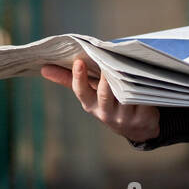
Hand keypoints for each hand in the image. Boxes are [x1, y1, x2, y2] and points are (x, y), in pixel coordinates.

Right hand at [40, 58, 160, 142]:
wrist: (137, 128)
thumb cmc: (110, 103)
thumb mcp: (91, 95)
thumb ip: (70, 80)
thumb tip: (44, 68)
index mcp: (91, 105)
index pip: (82, 91)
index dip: (79, 77)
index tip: (79, 61)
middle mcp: (106, 113)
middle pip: (104, 94)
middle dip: (105, 80)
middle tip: (107, 63)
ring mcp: (125, 117)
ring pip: (125, 98)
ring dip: (126, 83)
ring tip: (127, 67)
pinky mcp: (142, 118)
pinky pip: (143, 102)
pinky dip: (143, 90)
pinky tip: (144, 78)